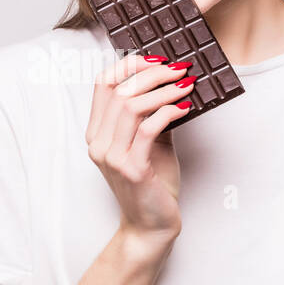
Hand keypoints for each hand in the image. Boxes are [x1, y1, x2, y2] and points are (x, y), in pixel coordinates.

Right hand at [85, 53, 196, 239]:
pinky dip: (169, 112)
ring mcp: (112, 157)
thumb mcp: (151, 143)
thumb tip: (172, 82)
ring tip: (186, 85)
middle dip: (153, 74)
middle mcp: (98, 143)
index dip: (128, 65)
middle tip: (179, 69)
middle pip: (120, 90)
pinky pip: (148, 129)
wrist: (151, 225)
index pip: (103, 84)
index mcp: (97, 133)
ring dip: (164, 90)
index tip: (156, 59)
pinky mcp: (132, 169)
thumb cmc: (152, 184)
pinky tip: (185, 107)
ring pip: (132, 106)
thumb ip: (152, 115)